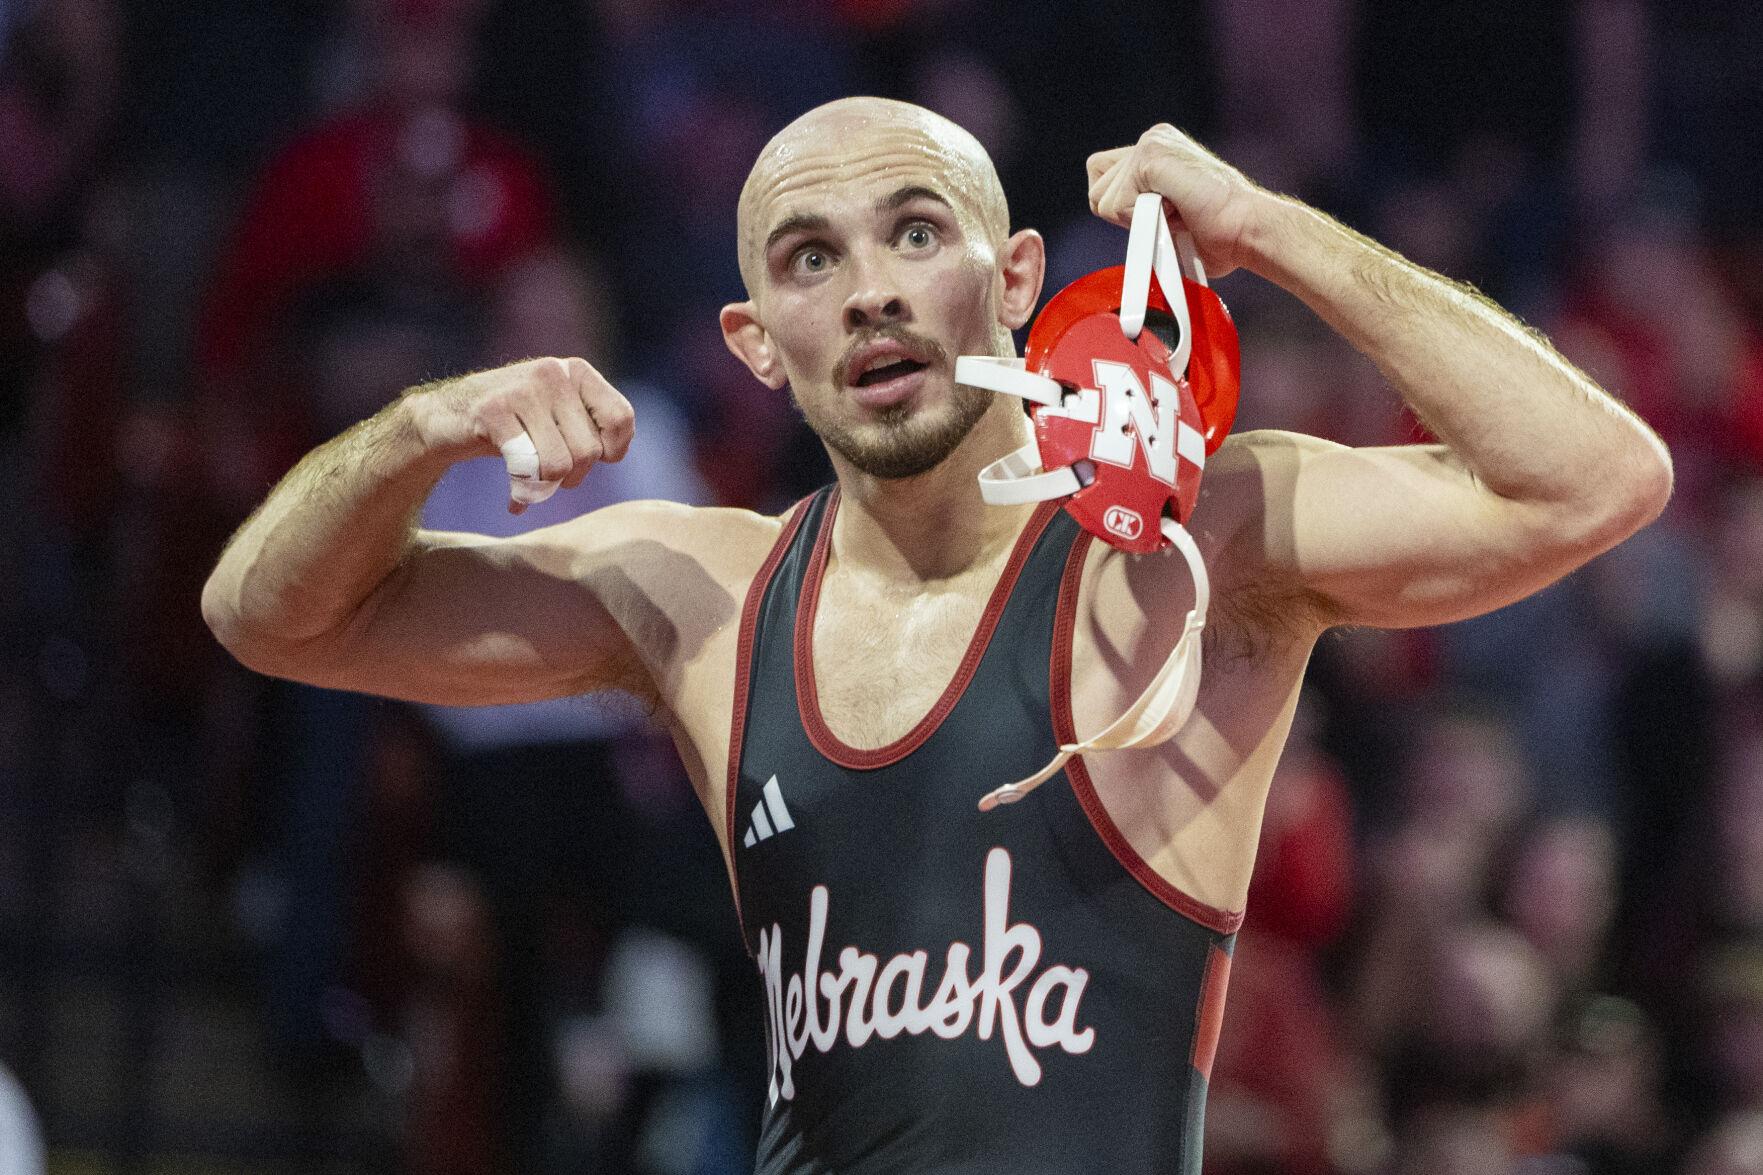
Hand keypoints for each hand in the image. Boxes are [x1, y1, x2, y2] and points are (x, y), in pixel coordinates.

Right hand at [404, 357, 634, 513]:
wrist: (446, 419)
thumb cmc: (514, 425)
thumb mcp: (560, 417)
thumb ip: (592, 427)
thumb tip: (617, 452)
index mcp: (576, 371)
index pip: (621, 419)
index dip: (612, 452)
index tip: (593, 461)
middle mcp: (553, 372)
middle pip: (589, 451)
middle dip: (573, 477)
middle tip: (551, 478)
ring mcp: (521, 389)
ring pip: (559, 464)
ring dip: (546, 487)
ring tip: (532, 482)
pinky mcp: (492, 411)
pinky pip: (526, 467)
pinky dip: (522, 491)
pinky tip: (515, 496)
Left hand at [1086, 124, 1263, 278]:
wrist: (1246, 230)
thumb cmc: (1220, 235)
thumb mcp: (1169, 217)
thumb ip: (1142, 210)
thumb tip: (1130, 230)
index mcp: (1157, 150)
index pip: (1102, 180)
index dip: (1122, 210)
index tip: (1158, 219)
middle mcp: (1152, 139)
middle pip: (1097, 191)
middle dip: (1126, 217)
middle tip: (1169, 218)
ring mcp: (1151, 144)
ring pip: (1103, 200)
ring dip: (1136, 221)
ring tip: (1177, 215)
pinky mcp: (1151, 156)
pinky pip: (1118, 203)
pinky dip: (1141, 220)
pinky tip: (1175, 212)